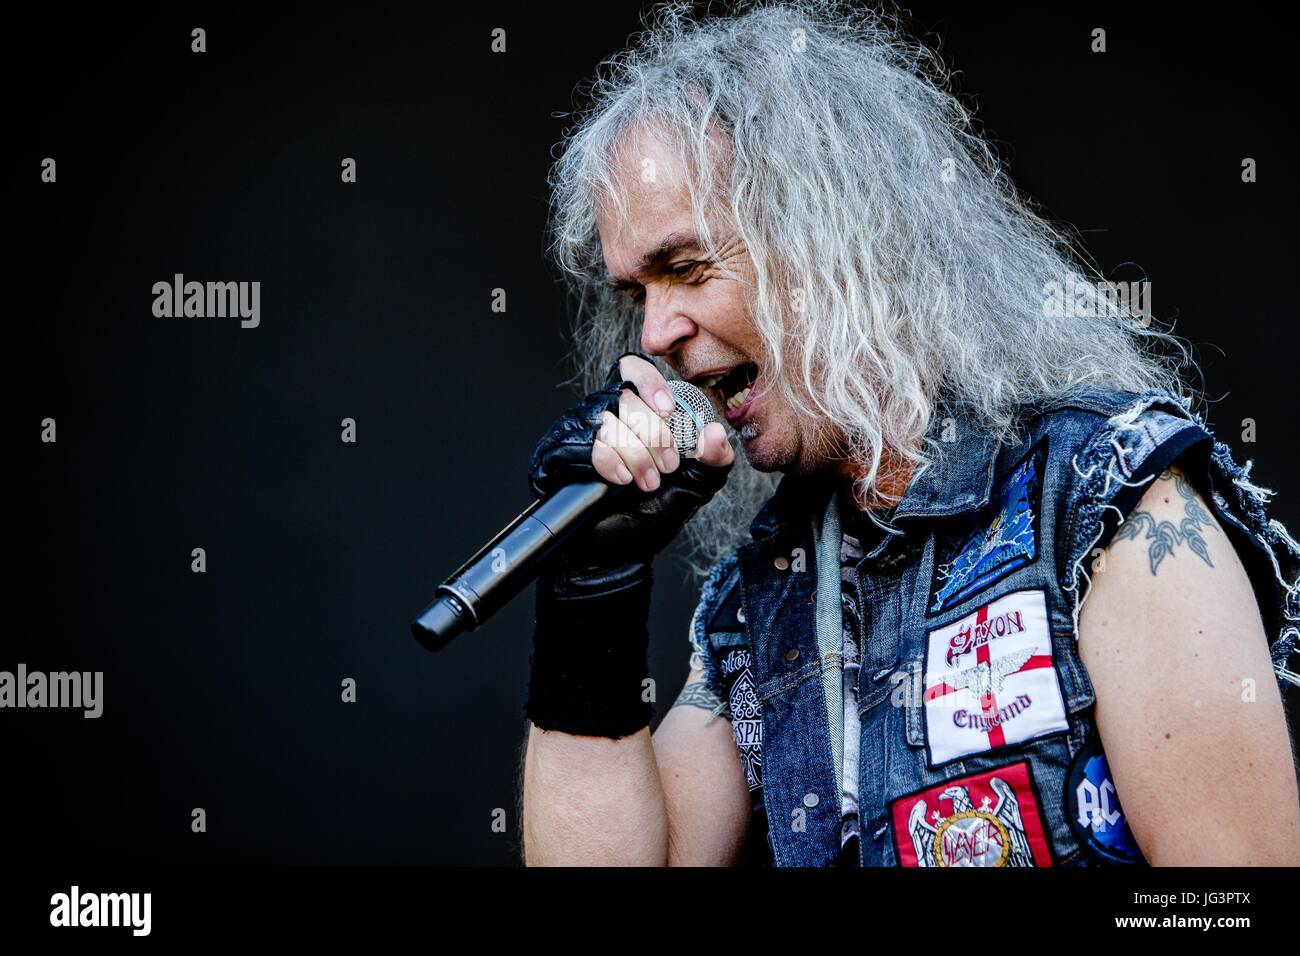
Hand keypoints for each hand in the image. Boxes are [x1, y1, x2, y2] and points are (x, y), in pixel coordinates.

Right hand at [528, 351, 733, 582]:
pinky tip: (620, 481)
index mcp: (634, 411)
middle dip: (654, 435)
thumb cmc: (648, 516)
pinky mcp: (558, 452)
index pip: (633, 370)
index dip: (650, 383)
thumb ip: (714, 460)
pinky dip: (611, 463)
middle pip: (626, 396)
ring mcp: (578, 432)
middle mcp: (603, 415)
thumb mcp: (693, 487)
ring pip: (608, 420)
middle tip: (665, 467)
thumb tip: (714, 432)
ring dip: (636, 455)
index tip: (668, 410)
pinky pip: (588, 444)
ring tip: (644, 482)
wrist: (614, 554)